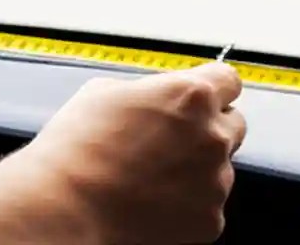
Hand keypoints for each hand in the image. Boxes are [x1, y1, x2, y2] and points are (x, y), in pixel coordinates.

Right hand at [21, 63, 246, 242]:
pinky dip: (186, 203)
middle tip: (168, 139)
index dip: (210, 89)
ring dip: (194, 168)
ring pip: (218, 168)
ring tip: (148, 176)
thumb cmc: (76, 148)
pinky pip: (206, 204)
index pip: (228, 81)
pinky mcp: (210, 219)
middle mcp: (212, 136)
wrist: (67, 208)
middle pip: (232, 124)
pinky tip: (150, 200)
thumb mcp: (103, 93)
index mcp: (189, 96)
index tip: (199, 98)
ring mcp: (215, 181)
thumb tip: (158, 100)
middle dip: (206, 128)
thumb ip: (148, 91)